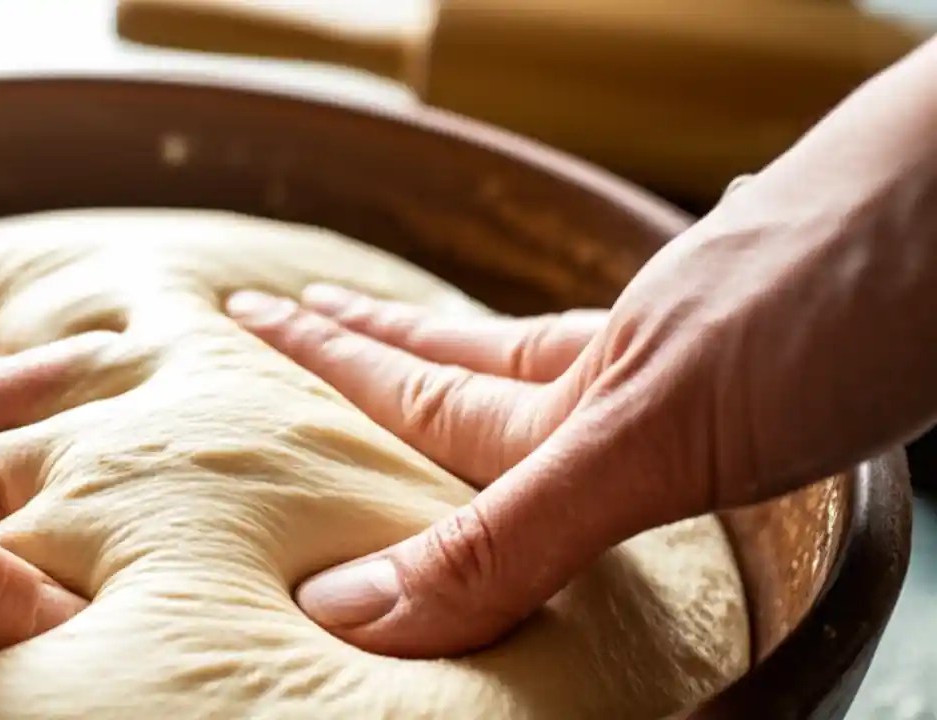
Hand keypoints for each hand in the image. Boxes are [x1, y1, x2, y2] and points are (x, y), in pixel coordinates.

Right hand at [226, 36, 936, 658]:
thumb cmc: (837, 291)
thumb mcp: (652, 432)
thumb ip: (513, 527)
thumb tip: (357, 607)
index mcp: (577, 390)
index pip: (422, 387)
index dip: (334, 365)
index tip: (255, 322)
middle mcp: (624, 366)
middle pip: (469, 359)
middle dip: (377, 343)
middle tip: (300, 308)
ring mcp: (699, 352)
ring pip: (552, 361)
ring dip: (474, 356)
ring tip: (421, 338)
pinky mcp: (777, 362)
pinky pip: (646, 374)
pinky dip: (601, 369)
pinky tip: (622, 354)